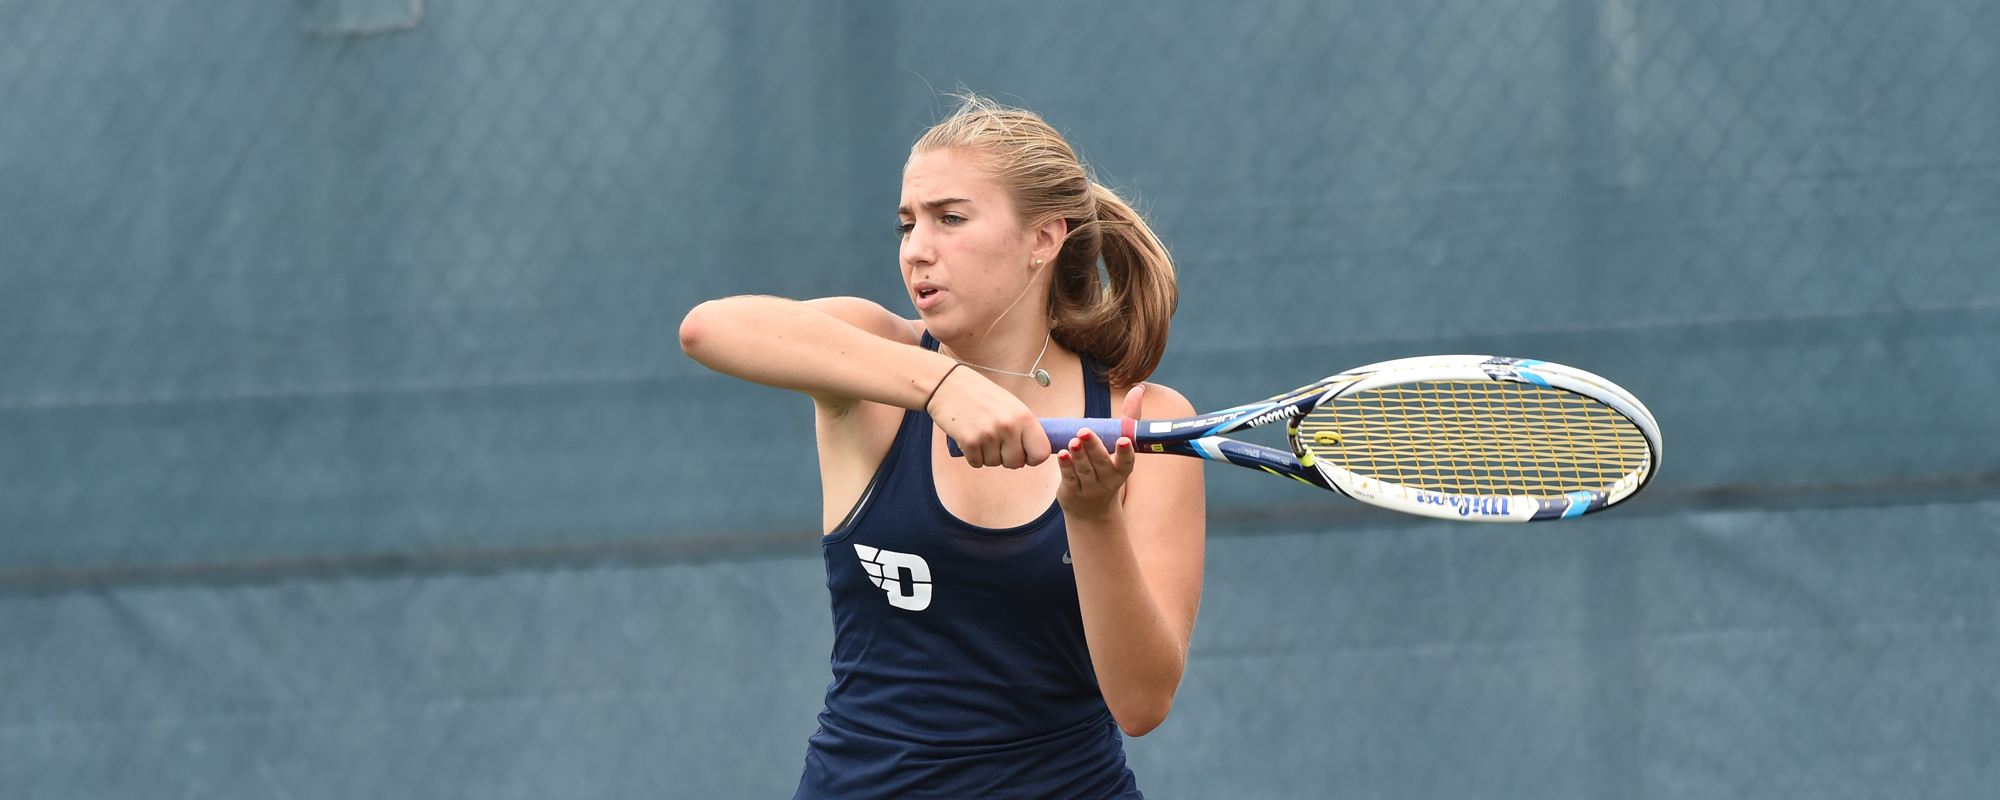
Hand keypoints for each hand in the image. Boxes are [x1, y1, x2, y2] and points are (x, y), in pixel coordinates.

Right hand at [928, 365, 1052, 468]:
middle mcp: (1009, 426)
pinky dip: (972, 456)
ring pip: (994, 464)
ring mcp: (989, 435)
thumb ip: (1022, 429)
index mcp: (1024, 416)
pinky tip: (969, 438)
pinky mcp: (969, 442)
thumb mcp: (1010, 406)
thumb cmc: (981, 396)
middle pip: (1016, 463)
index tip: (1024, 454)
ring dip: (987, 455)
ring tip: (980, 434)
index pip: (1041, 452)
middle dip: (1006, 458)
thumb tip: (1028, 459)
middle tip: (996, 443)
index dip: (1033, 458)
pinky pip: (976, 463)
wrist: (947, 384)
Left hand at [1056, 384, 1145, 519]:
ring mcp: (1090, 489)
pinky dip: (1065, 466)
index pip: (1127, 462)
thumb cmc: (1108, 470)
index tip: (1124, 440)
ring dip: (1078, 455)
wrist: (1092, 511)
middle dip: (1094, 448)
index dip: (1125, 451)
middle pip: (1101, 463)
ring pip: (1084, 470)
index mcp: (1122, 470)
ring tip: (1073, 442)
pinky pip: (1069, 478)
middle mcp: (1108, 481)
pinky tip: (1061, 454)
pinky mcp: (1072, 492)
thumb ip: (1129, 419)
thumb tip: (1139, 388)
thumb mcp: (1120, 448)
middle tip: (1084, 432)